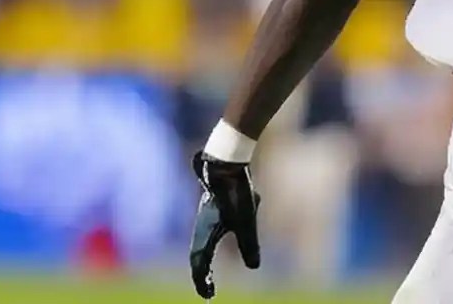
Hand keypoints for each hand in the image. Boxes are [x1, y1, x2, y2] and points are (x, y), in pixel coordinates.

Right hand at [189, 151, 260, 299]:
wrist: (226, 161)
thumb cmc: (234, 191)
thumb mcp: (245, 220)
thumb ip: (249, 243)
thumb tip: (254, 266)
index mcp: (205, 234)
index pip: (199, 264)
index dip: (202, 281)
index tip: (208, 296)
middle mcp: (202, 227)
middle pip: (198, 256)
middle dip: (202, 274)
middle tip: (208, 290)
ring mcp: (207, 216)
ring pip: (203, 242)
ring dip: (205, 259)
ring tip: (209, 272)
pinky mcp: (215, 206)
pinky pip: (213, 229)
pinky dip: (213, 241)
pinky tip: (222, 241)